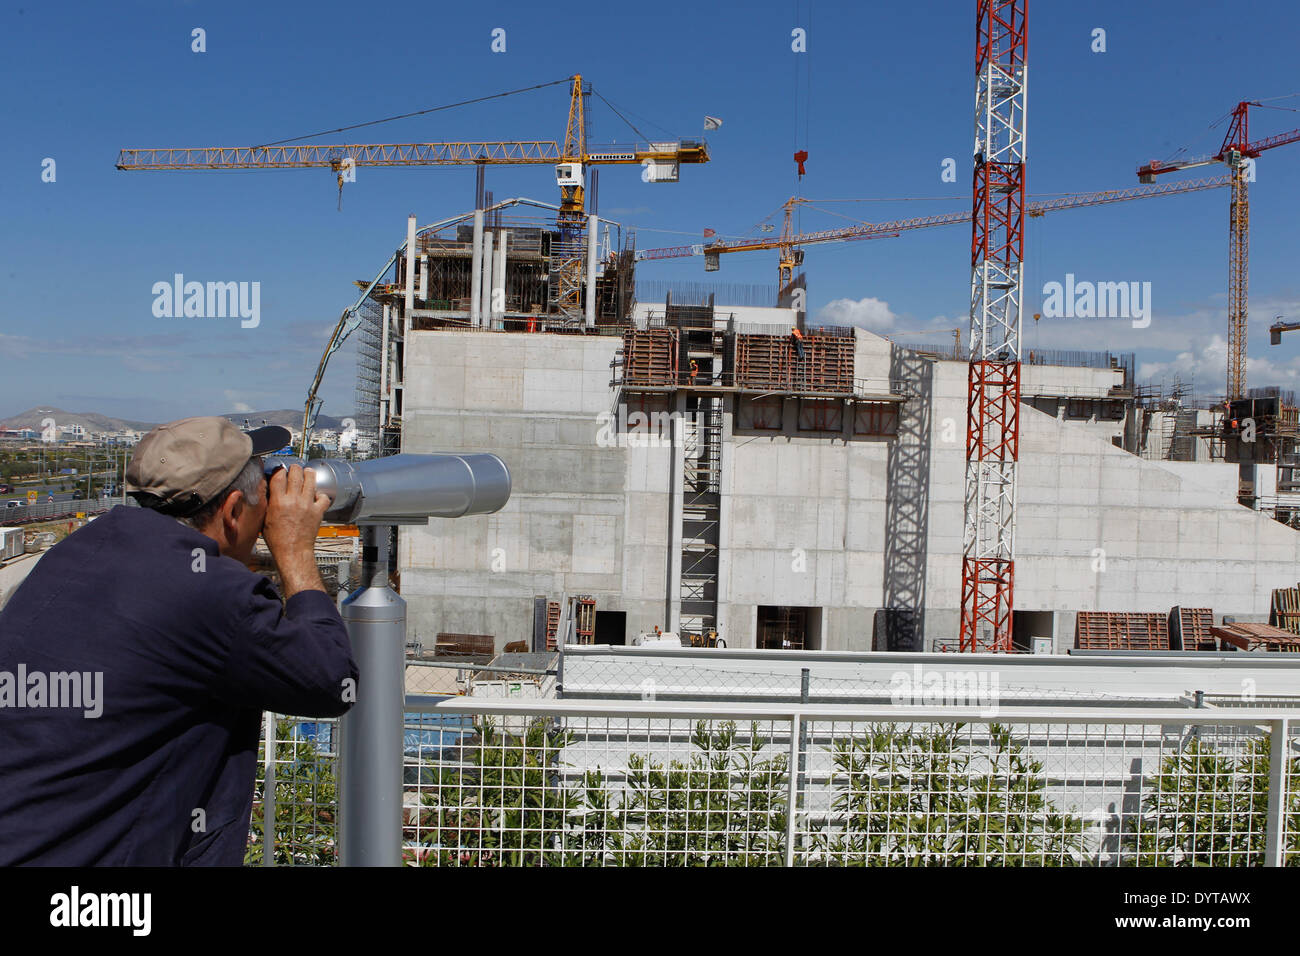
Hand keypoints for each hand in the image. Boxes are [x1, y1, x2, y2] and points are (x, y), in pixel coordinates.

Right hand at [263, 464, 329, 595]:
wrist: (292, 551)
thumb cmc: (277, 539)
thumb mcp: (265, 518)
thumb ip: (268, 502)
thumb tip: (269, 490)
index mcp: (278, 501)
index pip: (279, 475)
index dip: (280, 470)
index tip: (280, 471)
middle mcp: (294, 500)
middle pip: (296, 473)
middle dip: (295, 469)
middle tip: (294, 469)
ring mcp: (307, 505)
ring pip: (311, 480)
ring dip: (308, 474)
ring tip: (307, 473)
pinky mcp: (318, 512)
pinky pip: (324, 497)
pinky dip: (321, 495)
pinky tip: (316, 496)